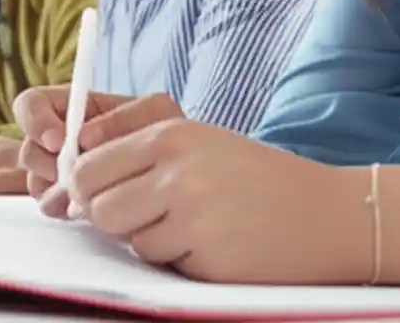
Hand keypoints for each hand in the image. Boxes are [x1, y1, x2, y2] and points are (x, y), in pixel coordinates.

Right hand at [13, 86, 181, 217]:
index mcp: (74, 108)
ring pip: (35, 179)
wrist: (187, 176)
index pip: (31, 104)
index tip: (58, 141)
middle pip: (29, 147)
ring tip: (84, 196)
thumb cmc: (171, 137)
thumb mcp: (155, 114)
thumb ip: (120, 117)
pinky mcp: (67, 200)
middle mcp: (60, 139)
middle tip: (72, 178)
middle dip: (46, 164)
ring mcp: (60, 171)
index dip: (35, 120)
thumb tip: (81, 139)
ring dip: (55, 189)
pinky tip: (84, 210)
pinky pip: (49, 204)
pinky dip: (63, 207)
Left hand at [69, 119, 369, 283]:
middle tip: (143, 215)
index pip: (89, 166)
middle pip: (98, 206)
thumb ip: (137, 152)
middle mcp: (179, 172)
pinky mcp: (208, 258)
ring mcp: (194, 217)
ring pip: (130, 239)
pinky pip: (164, 263)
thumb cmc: (256, 178)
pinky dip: (180, 259)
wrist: (327, 214)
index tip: (98, 194)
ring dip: (149, 239)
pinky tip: (213, 243)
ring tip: (189, 225)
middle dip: (110, 217)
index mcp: (172, 136)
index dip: (85, 187)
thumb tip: (72, 182)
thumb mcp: (199, 144)